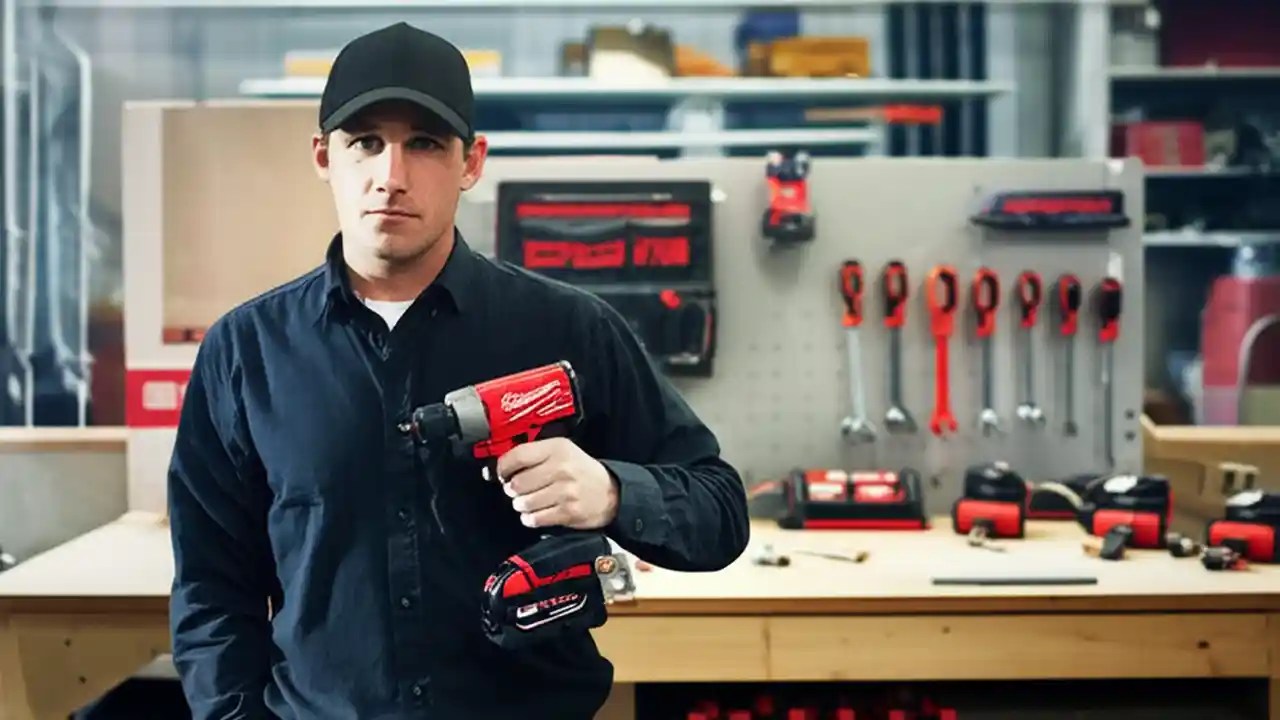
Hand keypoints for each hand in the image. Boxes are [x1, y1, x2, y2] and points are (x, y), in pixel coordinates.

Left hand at [496, 437, 619, 529]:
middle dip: (512, 490)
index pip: (517, 456)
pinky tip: (537, 513)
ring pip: (524, 503)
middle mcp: (561, 468)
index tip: (502, 473)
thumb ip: (534, 455)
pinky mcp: (568, 512)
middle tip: (518, 490)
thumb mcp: (562, 451)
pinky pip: (535, 518)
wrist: (612, 493)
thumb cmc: (582, 472)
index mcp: (557, 449)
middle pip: (518, 483)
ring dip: (521, 505)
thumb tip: (501, 467)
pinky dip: (530, 518)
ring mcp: (565, 491)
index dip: (503, 467)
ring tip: (529, 502)